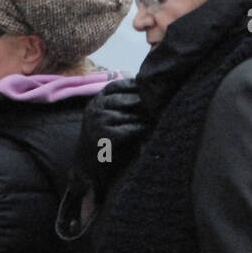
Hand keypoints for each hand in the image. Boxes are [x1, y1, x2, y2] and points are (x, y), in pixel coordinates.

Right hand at [59, 85, 147, 238]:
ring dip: (147, 116)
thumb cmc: (106, 141)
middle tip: (163, 103)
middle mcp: (95, 108)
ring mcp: (98, 121)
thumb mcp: (112, 118)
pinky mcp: (103, 136)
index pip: (118, 85)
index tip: (153, 89)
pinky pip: (129, 129)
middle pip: (127, 99)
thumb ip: (126, 106)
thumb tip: (151, 94)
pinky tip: (151, 130)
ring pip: (130, 114)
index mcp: (97, 101)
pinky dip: (142, 130)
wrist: (88, 167)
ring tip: (161, 116)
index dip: (136, 86)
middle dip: (145, 102)